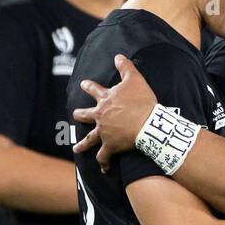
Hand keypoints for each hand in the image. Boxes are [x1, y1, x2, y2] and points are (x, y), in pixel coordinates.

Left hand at [72, 54, 157, 169]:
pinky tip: (104, 169)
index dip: (88, 86)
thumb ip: (125, 66)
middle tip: (77, 115)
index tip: (83, 84)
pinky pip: (104, 157)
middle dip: (80, 115)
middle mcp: (101, 116)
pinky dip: (104, 164)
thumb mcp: (136, 79)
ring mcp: (104, 132)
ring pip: (89, 139)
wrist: (148, 124)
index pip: (93, 89)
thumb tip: (117, 55)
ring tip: (77, 149)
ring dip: (82, 145)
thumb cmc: (143, 102)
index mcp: (105, 99)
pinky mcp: (110, 146)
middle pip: (85, 115)